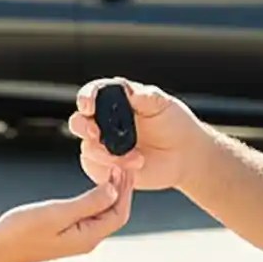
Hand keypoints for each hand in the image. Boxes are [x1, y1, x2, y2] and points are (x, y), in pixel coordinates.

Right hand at [0, 167, 134, 261]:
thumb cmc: (22, 232)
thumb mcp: (58, 212)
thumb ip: (89, 202)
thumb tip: (114, 190)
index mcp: (88, 237)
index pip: (119, 212)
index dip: (125, 189)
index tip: (125, 167)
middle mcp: (86, 240)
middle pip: (115, 214)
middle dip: (122, 189)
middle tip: (123, 164)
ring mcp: (76, 238)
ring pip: (103, 214)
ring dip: (110, 193)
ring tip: (111, 171)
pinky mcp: (66, 234)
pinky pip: (90, 215)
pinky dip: (96, 198)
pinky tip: (93, 187)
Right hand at [67, 77, 207, 190]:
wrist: (184, 154)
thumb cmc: (173, 122)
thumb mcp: (163, 104)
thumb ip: (146, 96)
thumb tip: (130, 91)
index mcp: (114, 100)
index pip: (91, 94)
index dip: (86, 98)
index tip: (88, 105)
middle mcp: (102, 122)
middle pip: (78, 122)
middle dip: (82, 127)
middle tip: (96, 134)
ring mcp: (103, 145)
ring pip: (87, 149)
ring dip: (106, 155)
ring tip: (137, 159)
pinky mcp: (106, 167)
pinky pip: (95, 170)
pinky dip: (109, 170)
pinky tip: (130, 169)